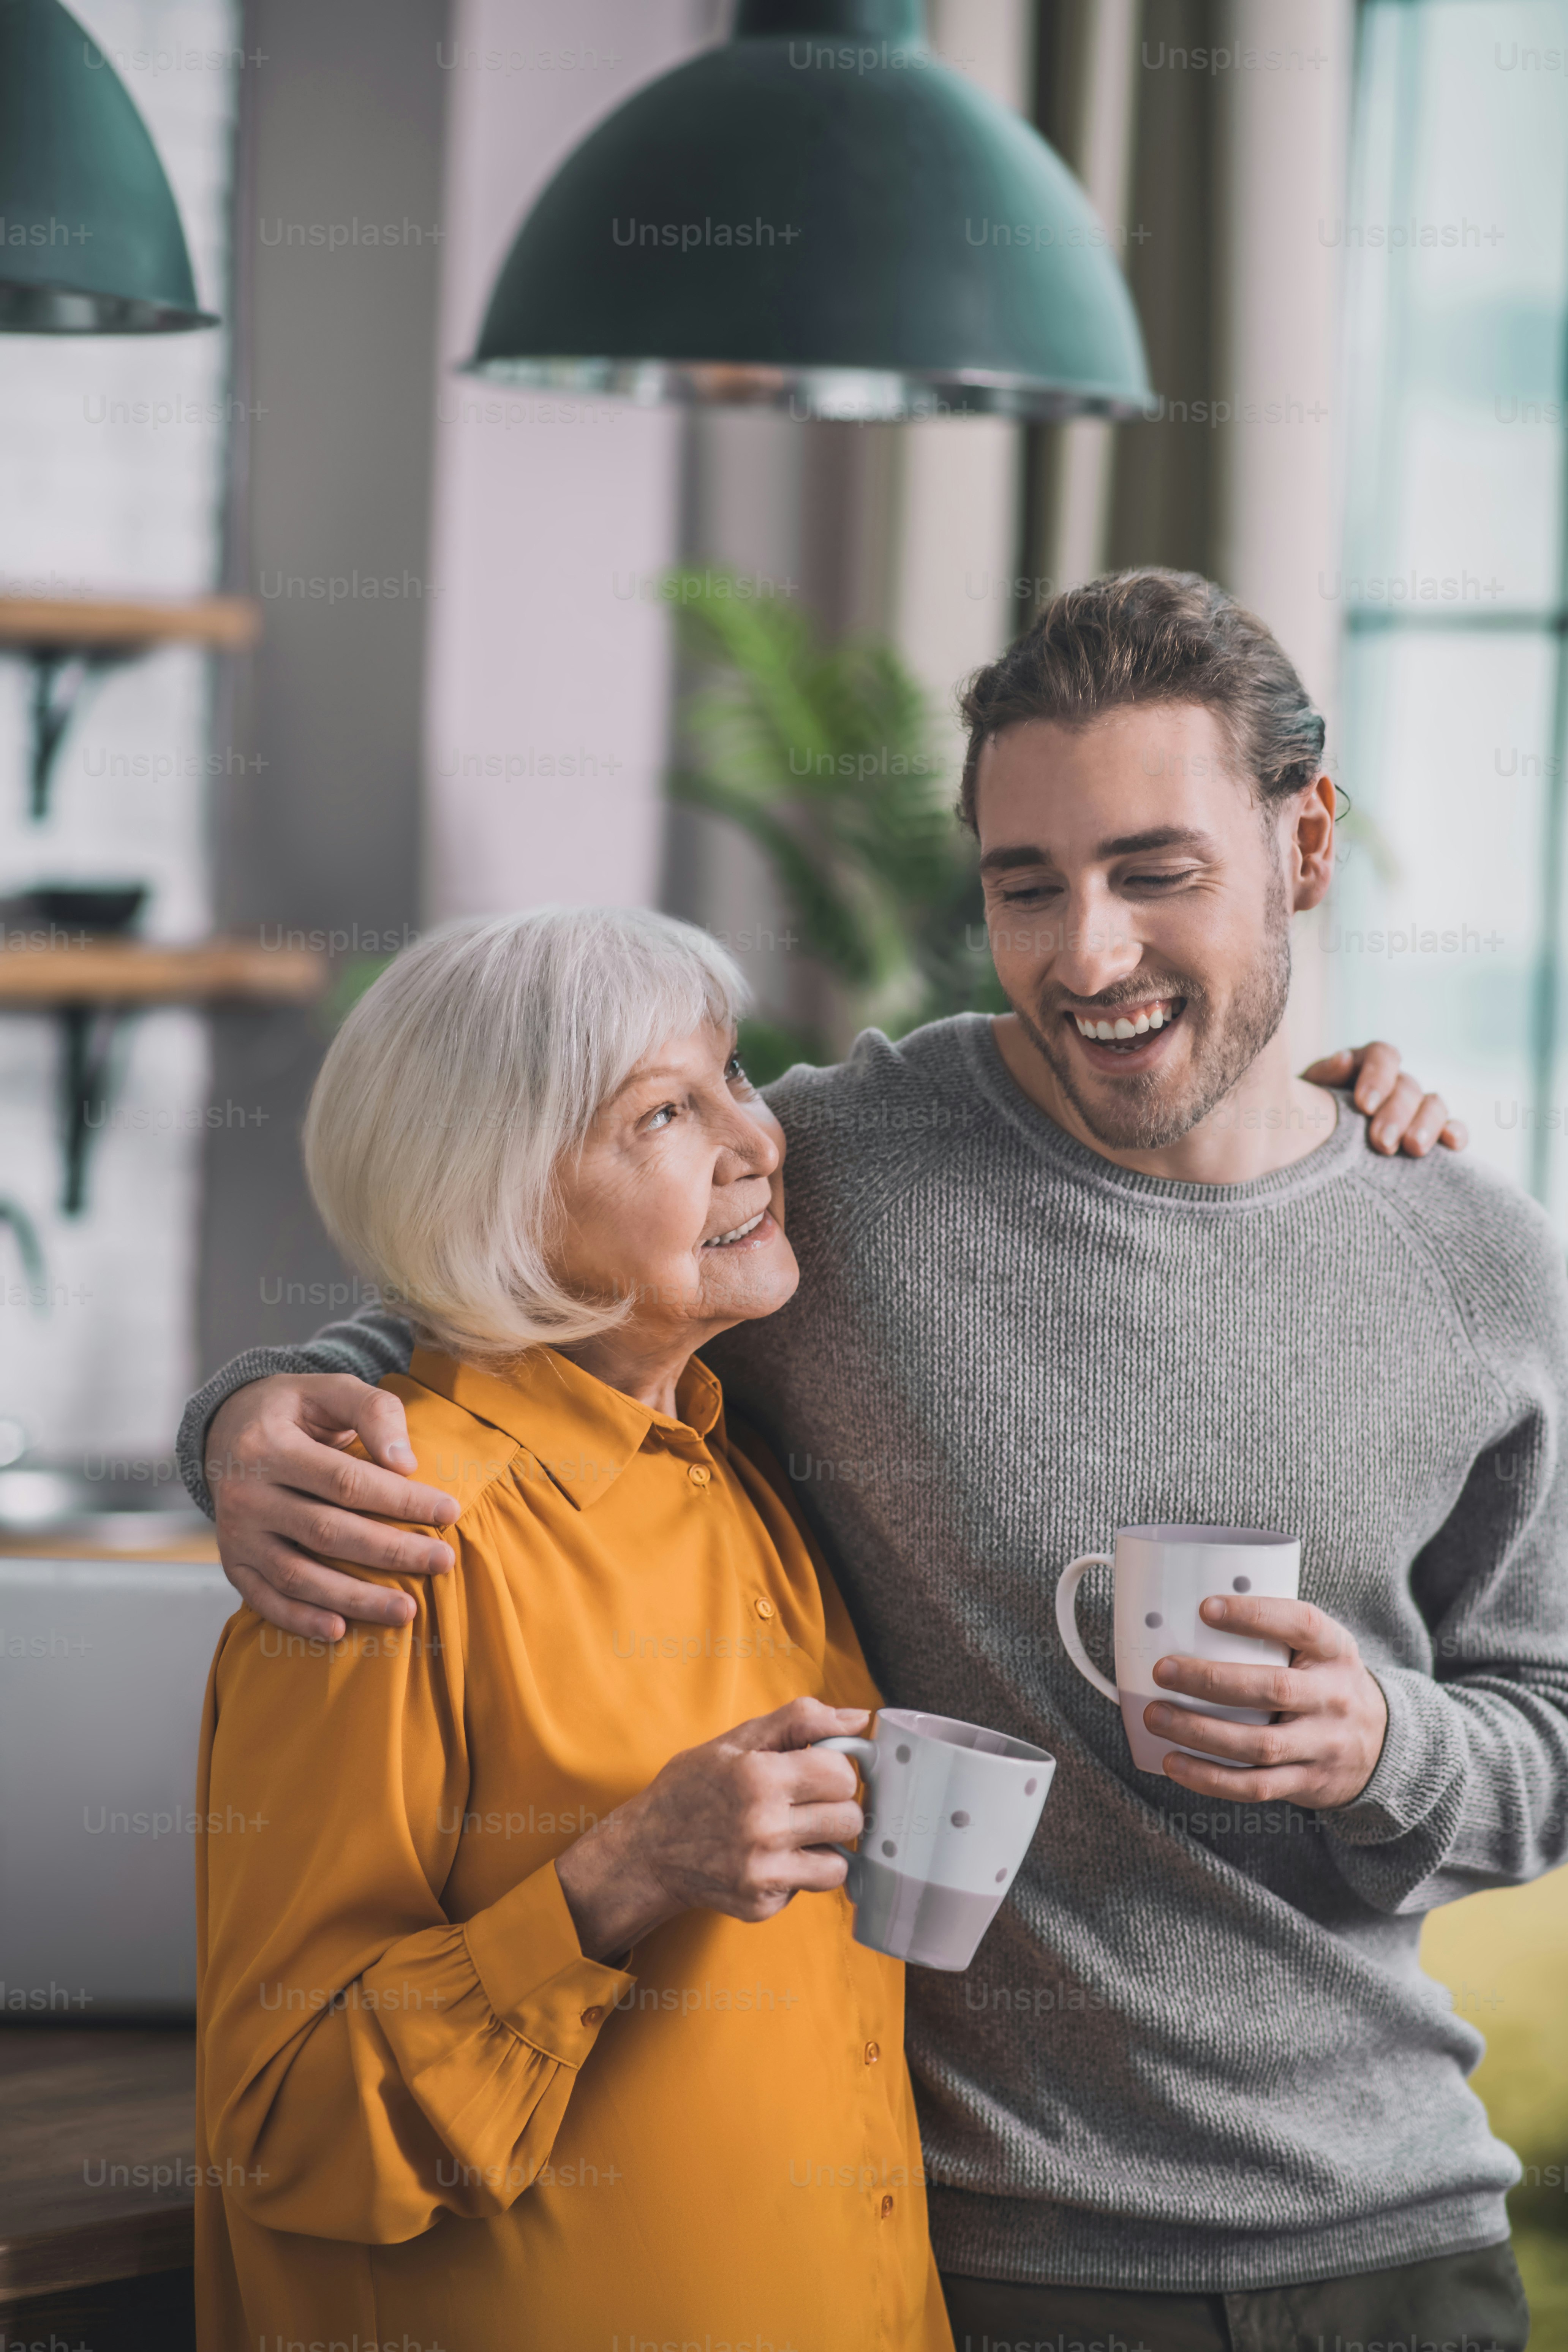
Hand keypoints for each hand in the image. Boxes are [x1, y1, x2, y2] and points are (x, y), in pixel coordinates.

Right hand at [207, 1374, 458, 1642]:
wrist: (229, 1428)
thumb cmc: (297, 1410)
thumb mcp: (331, 1389)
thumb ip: (373, 1411)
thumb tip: (405, 1463)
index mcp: (269, 1446)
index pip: (346, 1482)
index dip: (401, 1501)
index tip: (450, 1513)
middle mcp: (245, 1493)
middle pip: (327, 1532)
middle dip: (391, 1551)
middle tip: (443, 1562)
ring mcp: (234, 1533)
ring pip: (297, 1575)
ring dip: (353, 1598)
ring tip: (406, 1610)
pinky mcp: (232, 1562)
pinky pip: (264, 1599)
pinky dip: (299, 1620)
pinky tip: (339, 1630)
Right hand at [555, 1696, 868, 1958]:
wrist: (646, 1851)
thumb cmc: (693, 1788)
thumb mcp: (737, 1740)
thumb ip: (800, 1720)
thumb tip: (860, 1717)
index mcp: (759, 1778)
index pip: (842, 1774)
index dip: (834, 1769)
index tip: (814, 1770)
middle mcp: (763, 1829)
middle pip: (849, 1820)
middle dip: (834, 1807)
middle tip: (806, 1802)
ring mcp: (762, 1874)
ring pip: (838, 1863)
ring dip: (823, 1846)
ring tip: (792, 1832)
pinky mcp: (761, 1907)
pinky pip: (808, 1889)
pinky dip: (796, 1873)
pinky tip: (767, 1858)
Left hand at [1145, 1596, 1388, 1808]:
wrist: (1382, 1744)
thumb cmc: (1327, 1683)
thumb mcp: (1320, 1649)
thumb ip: (1275, 1633)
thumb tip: (1191, 1615)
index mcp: (1335, 1651)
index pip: (1300, 1624)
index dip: (1254, 1614)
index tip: (1205, 1608)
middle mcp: (1333, 1697)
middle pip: (1272, 1688)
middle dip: (1211, 1680)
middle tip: (1163, 1670)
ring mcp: (1323, 1745)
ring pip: (1259, 1744)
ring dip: (1200, 1732)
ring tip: (1156, 1716)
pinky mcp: (1307, 1782)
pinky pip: (1255, 1785)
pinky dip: (1210, 1778)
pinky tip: (1174, 1763)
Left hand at [1301, 1040, 1465, 1155]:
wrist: (1300, 1149)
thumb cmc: (1298, 1118)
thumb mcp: (1302, 1096)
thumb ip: (1323, 1077)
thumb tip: (1343, 1060)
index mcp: (1361, 1064)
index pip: (1383, 1055)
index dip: (1379, 1076)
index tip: (1364, 1105)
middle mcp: (1391, 1083)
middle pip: (1408, 1085)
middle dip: (1397, 1114)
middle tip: (1381, 1143)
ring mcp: (1412, 1108)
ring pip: (1433, 1104)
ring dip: (1427, 1125)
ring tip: (1413, 1149)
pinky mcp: (1426, 1134)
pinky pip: (1450, 1128)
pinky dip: (1455, 1133)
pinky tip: (1452, 1144)